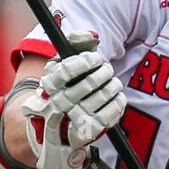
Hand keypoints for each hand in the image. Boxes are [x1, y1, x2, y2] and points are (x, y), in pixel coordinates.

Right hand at [19, 32, 125, 168]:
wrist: (58, 121)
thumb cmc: (67, 83)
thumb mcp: (65, 59)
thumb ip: (77, 41)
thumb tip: (91, 37)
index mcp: (50, 82)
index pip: (66, 70)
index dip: (85, 62)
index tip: (95, 58)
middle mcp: (58, 101)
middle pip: (88, 84)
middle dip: (104, 73)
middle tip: (107, 69)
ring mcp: (73, 118)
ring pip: (101, 98)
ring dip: (113, 86)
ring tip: (113, 82)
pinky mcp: (88, 132)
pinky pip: (109, 115)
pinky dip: (118, 103)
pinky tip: (117, 97)